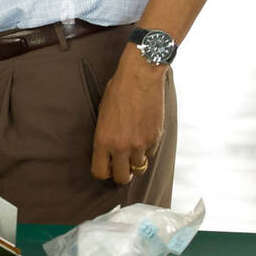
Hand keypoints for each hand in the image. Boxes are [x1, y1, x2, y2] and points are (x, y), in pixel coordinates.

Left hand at [90, 49, 165, 184]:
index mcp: (103, 140)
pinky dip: (147, 150)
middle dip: (121, 175)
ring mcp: (140, 144)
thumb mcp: (102, 115)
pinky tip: (143, 136)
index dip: (103, 172)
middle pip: (122, 178)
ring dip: (135, 162)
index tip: (106, 168)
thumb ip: (105, 137)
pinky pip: (150, 154)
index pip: (100, 172)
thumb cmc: (117, 92)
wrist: (140, 78)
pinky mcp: (155, 139)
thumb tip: (108, 153)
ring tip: (132, 149)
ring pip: (138, 168)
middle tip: (121, 166)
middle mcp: (121, 146)